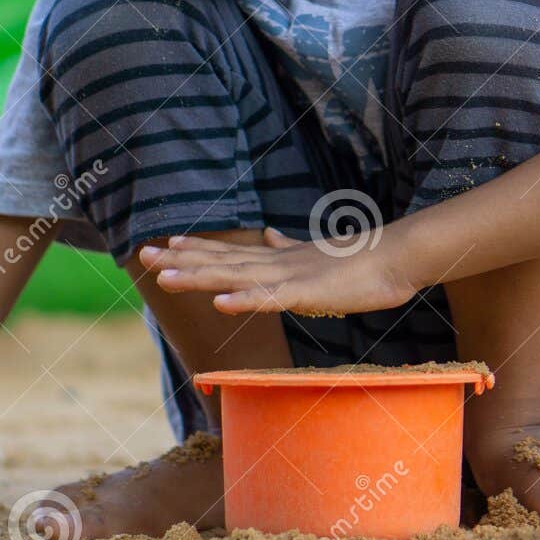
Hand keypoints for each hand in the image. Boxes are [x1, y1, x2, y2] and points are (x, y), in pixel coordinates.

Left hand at [137, 227, 419, 315]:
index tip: (164, 244)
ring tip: (165, 277)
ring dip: (200, 277)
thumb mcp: (317, 255)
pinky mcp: (308, 293)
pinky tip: (221, 304)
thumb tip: (269, 236)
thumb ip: (289, 247)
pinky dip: (245, 300)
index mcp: (279, 258)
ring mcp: (290, 277)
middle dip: (182, 260)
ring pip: (237, 278)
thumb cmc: (362, 260)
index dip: (196, 249)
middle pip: (222, 261)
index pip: (231, 252)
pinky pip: (272, 299)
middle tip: (143, 253)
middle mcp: (278, 263)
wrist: (397, 258)